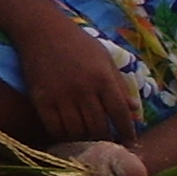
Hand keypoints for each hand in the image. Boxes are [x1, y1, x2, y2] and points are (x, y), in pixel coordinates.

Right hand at [17, 20, 140, 144]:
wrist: (41, 30)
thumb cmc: (77, 43)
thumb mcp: (104, 58)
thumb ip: (119, 84)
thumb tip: (135, 110)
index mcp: (103, 78)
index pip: (120, 113)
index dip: (127, 131)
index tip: (130, 142)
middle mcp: (83, 89)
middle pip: (98, 127)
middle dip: (106, 140)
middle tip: (108, 145)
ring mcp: (61, 96)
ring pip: (77, 132)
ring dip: (85, 141)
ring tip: (89, 142)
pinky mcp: (41, 100)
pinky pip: (54, 128)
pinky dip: (63, 136)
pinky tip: (69, 135)